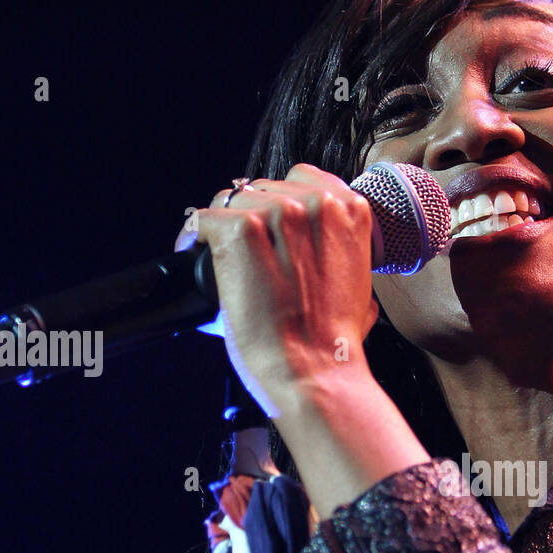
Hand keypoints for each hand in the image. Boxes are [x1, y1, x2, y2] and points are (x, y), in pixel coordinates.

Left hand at [191, 165, 379, 417]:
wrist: (314, 372)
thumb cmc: (334, 344)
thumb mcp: (361, 289)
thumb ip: (343, 257)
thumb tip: (325, 257)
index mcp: (350, 211)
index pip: (302, 180)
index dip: (280, 204)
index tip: (269, 229)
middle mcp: (317, 204)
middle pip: (264, 189)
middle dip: (253, 219)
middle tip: (248, 257)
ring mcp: (277, 213)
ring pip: (232, 202)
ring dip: (225, 229)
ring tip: (222, 262)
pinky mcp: (240, 230)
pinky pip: (201, 219)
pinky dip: (191, 238)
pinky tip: (193, 256)